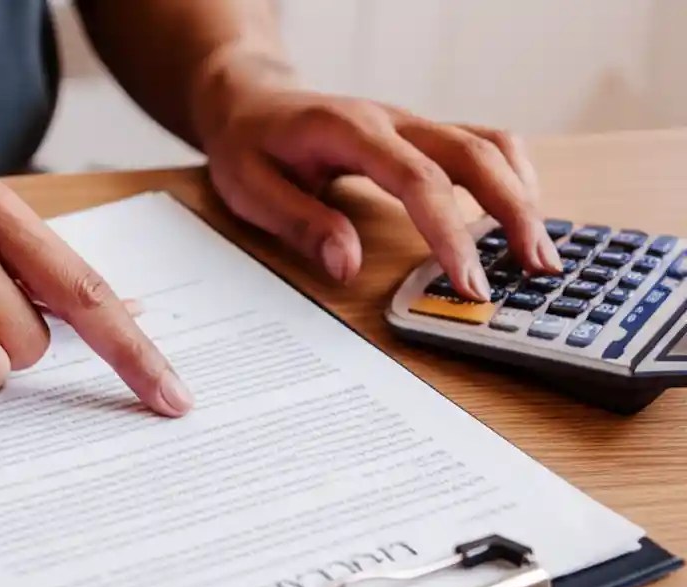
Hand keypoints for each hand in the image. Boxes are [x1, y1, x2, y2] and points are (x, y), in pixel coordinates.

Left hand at [192, 53, 561, 301]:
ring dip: (522, 194)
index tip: (470, 282)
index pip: (418, 180)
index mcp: (350, 132)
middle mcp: (393, 121)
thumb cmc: (249, 145)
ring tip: (540, 253)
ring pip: (489, 144)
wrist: (250, 102)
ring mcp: (412, 125)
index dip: (450, 232)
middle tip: (538, 268)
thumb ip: (299, 223)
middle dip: (513, 211)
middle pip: (474, 154)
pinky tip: (518, 215)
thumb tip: (346, 265)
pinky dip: (510, 177)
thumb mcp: (251, 188)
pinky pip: (482, 145)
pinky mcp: (421, 136)